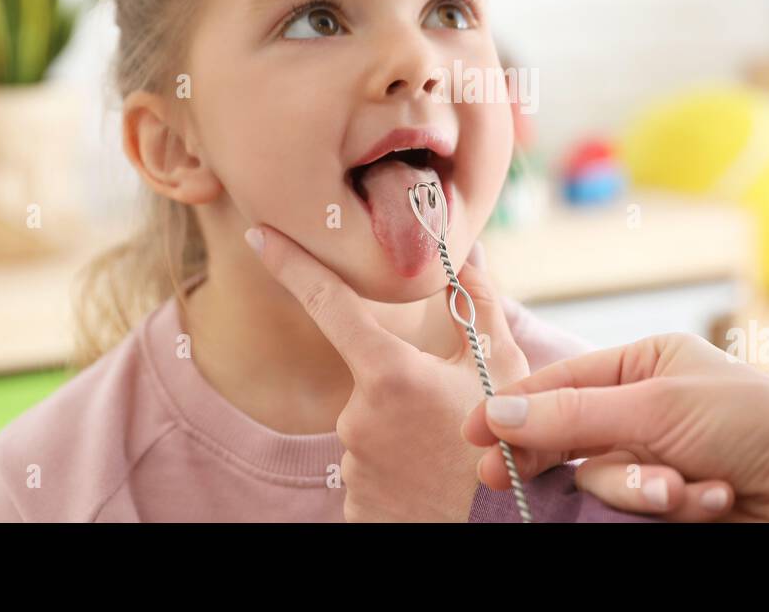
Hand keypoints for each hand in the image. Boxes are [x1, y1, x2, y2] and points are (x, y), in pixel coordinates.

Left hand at [247, 225, 530, 520]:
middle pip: (370, 376)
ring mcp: (351, 462)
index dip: (291, 263)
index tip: (261, 235)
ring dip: (404, 429)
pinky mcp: (352, 499)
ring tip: (446, 453)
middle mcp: (357, 415)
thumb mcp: (504, 370)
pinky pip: (370, 465)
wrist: (492, 532)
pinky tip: (428, 478)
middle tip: (451, 415)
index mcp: (390, 373)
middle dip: (403, 385)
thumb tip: (463, 254)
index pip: (327, 302)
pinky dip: (398, 465)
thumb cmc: (506, 451)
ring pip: (371, 423)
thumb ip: (477, 306)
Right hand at [462, 332, 768, 521]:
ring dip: (638, 492)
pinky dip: (673, 512)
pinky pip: (637, 514)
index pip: (561, 384)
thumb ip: (572, 415)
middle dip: (566, 461)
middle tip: (508, 480)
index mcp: (643, 366)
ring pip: (602, 484)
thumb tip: (496, 412)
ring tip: (683, 492)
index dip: (514, 408)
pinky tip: (713, 501)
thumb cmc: (755, 422)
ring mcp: (659, 460)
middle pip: (569, 440)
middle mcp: (646, 411)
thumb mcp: (657, 408)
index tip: (472, 435)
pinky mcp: (675, 507)